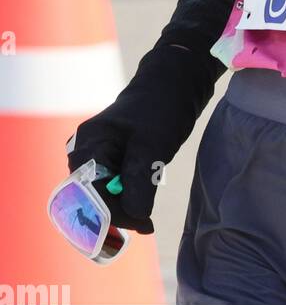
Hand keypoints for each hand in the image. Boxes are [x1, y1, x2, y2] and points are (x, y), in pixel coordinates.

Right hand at [66, 39, 221, 233]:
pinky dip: (129, 197)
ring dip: (124, 207)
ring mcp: (99, 154)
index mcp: (90, 143)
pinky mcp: (113, 157)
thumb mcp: (155, 143)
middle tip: (147, 224)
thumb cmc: (163, 105)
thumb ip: (140, 179)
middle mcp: (87, 149)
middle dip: (118, 213)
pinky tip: (144, 203)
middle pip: (92, 196)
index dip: (110, 212)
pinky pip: (114, 186)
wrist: (178, 80)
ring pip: (104, 193)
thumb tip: (134, 217)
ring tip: (147, 217)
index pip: (87, 192)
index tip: (140, 223)